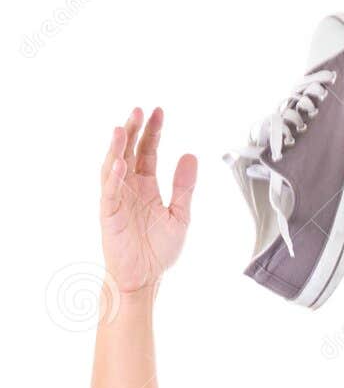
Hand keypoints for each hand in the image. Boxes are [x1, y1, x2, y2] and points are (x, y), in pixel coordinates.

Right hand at [100, 107, 196, 295]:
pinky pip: (109, 192)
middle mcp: (130, 187)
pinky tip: (119, 162)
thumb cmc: (159, 250)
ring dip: (117, 147)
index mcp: (147, 185)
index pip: (148, 151)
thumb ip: (184, 187)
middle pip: (129, 151)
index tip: (159, 112)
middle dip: (133, 130)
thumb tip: (191, 155)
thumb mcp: (180, 215)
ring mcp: (117, 199)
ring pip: (113, 166)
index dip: (153, 132)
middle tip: (139, 110)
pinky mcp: (109, 214)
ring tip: (122, 127)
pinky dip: (113, 177)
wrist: (145, 278)